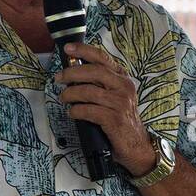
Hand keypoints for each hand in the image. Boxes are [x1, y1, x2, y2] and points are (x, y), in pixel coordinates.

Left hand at [57, 42, 157, 175]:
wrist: (136, 146)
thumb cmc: (121, 120)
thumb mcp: (114, 97)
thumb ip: (99, 84)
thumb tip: (73, 72)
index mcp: (122, 79)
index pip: (102, 58)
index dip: (84, 51)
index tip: (68, 49)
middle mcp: (124, 88)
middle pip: (94, 71)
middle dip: (72, 73)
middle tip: (59, 78)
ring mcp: (120, 103)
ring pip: (88, 91)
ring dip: (70, 94)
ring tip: (64, 98)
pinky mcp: (114, 119)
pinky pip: (88, 110)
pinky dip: (76, 111)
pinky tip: (72, 112)